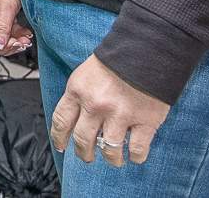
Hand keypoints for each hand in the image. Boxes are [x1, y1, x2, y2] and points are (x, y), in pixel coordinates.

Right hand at [0, 0, 34, 56]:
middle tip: (23, 43)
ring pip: (2, 35)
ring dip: (15, 39)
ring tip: (27, 39)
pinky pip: (8, 27)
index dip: (0, 46)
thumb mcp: (6, 5)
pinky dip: (17, 32)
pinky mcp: (2, 10)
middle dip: (9, 44)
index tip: (15, 44)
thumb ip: (2, 27)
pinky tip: (26, 33)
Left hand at [49, 55, 168, 166]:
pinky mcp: (144, 121)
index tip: (61, 146)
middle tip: (88, 157)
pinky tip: (134, 155)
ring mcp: (120, 114)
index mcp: (78, 90)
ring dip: (112, 159)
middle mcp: (96, 104)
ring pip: (109, 150)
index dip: (59, 138)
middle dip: (84, 154)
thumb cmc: (118, 59)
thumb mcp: (87, 72)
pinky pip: (136, 150)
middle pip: (82, 140)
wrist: (148, 49)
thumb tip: (76, 118)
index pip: (61, 121)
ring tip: (115, 159)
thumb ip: (81, 94)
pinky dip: (135, 157)